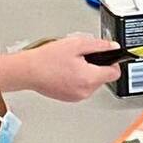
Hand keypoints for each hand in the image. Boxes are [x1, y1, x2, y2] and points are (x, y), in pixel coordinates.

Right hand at [0, 33, 119, 102]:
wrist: (27, 71)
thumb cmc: (47, 59)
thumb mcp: (77, 44)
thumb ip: (99, 45)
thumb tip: (114, 47)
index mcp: (89, 78)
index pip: (115, 73)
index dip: (113, 62)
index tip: (108, 56)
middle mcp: (85, 91)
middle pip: (103, 77)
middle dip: (96, 65)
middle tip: (82, 56)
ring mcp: (76, 96)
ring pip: (92, 82)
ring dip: (87, 72)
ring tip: (71, 62)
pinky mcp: (68, 98)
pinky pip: (81, 87)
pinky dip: (78, 78)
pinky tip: (66, 70)